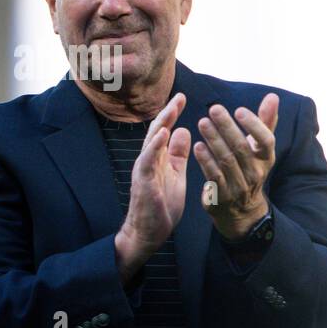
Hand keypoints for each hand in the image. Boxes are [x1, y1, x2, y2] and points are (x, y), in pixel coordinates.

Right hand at [116, 94, 190, 275]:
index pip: (166, 130)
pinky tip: (163, 134)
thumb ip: (178, 154)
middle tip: (179, 95)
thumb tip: (184, 130)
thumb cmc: (162, 204)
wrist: (150, 232)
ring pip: (151, 141)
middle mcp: (150, 159)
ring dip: (162, 123)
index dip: (173, 113)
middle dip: (168, 112)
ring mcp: (144, 169)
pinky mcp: (142, 181)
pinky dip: (155, 145)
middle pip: (158, 130)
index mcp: (160, 158)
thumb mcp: (176, 174)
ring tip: (172, 108)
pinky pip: (147, 159)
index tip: (182, 97)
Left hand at [193, 93, 279, 239]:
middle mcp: (256, 173)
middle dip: (227, 127)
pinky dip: (206, 161)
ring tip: (202, 122)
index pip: (266, 141)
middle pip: (242, 148)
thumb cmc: (250, 169)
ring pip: (226, 161)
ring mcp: (239, 187)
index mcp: (266, 159)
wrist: (242, 211)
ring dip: (214, 140)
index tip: (240, 110)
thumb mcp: (260, 149)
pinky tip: (197, 146)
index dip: (254, 125)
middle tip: (214, 109)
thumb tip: (273, 96)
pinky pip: (214, 176)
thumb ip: (266, 122)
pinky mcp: (222, 197)